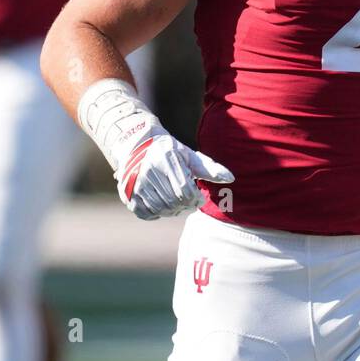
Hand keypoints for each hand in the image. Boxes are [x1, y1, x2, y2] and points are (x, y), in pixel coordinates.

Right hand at [115, 126, 234, 220]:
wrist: (138, 146)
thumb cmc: (171, 152)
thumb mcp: (190, 156)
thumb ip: (210, 168)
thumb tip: (231, 178)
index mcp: (166, 158)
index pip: (185, 190)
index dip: (195, 199)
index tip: (198, 197)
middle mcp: (148, 170)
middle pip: (174, 202)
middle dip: (186, 206)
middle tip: (189, 201)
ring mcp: (135, 183)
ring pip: (161, 209)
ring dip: (173, 210)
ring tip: (177, 202)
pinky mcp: (127, 194)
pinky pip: (146, 214)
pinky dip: (157, 214)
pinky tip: (162, 204)